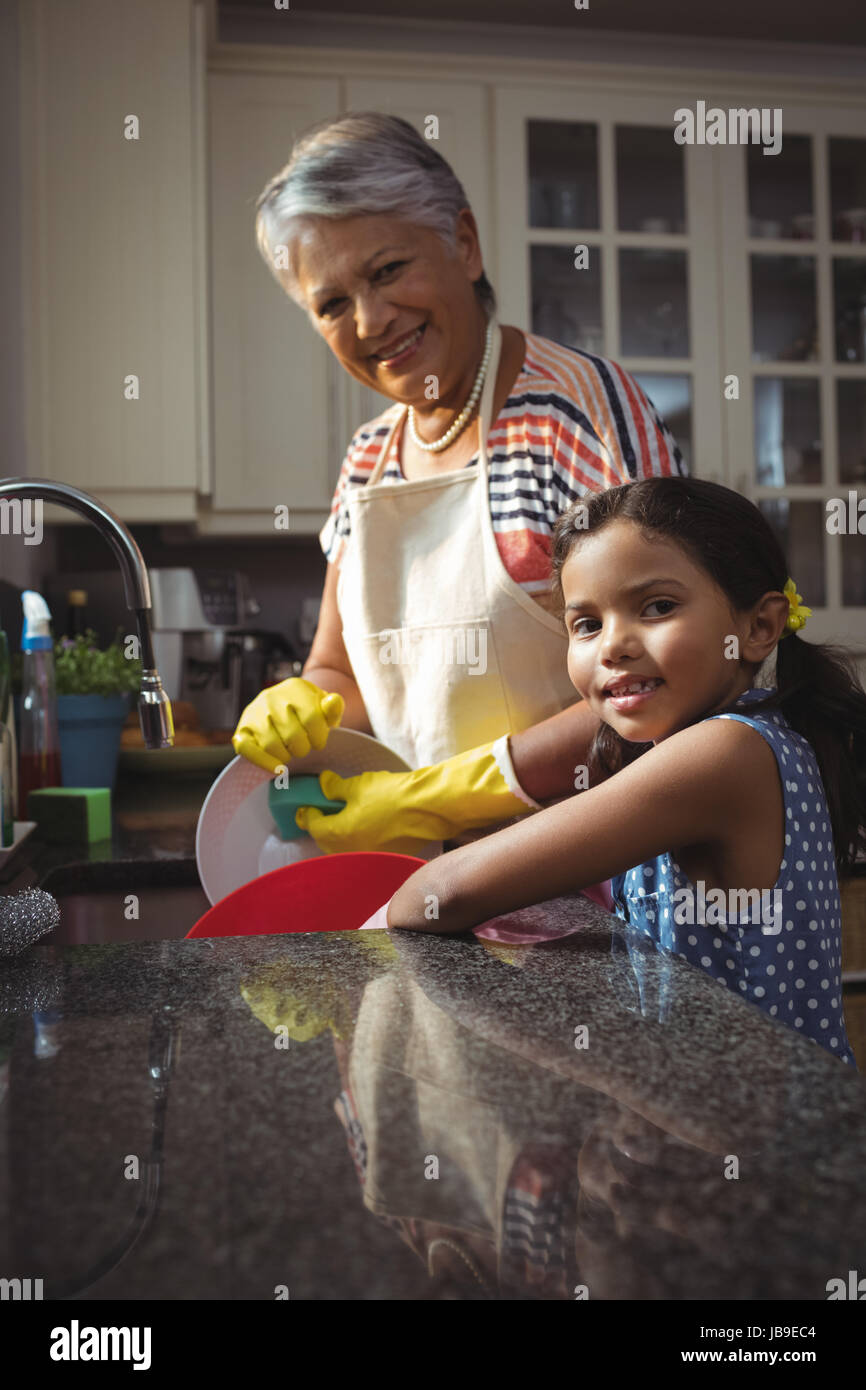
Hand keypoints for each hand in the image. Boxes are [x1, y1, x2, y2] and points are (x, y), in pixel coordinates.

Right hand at [231, 677, 343, 774]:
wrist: (284, 710)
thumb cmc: (309, 714)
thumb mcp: (324, 709)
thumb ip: (332, 708)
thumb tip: (334, 702)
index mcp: (295, 688)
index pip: (312, 718)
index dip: (319, 737)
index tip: (318, 741)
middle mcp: (271, 697)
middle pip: (292, 735)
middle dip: (303, 749)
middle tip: (304, 748)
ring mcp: (253, 713)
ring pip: (272, 745)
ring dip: (286, 756)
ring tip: (290, 752)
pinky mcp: (241, 730)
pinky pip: (248, 750)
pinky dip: (264, 763)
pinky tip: (277, 769)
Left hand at [294, 740, 531, 853]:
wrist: (429, 808)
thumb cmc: (394, 794)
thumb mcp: (359, 785)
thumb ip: (336, 788)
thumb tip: (324, 785)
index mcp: (339, 833)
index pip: (313, 825)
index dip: (306, 814)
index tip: (303, 807)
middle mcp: (351, 850)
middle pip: (326, 841)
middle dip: (322, 826)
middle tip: (321, 811)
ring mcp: (369, 856)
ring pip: (344, 847)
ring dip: (340, 834)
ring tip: (343, 817)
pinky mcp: (386, 855)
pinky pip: (363, 849)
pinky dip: (358, 838)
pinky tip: (365, 824)